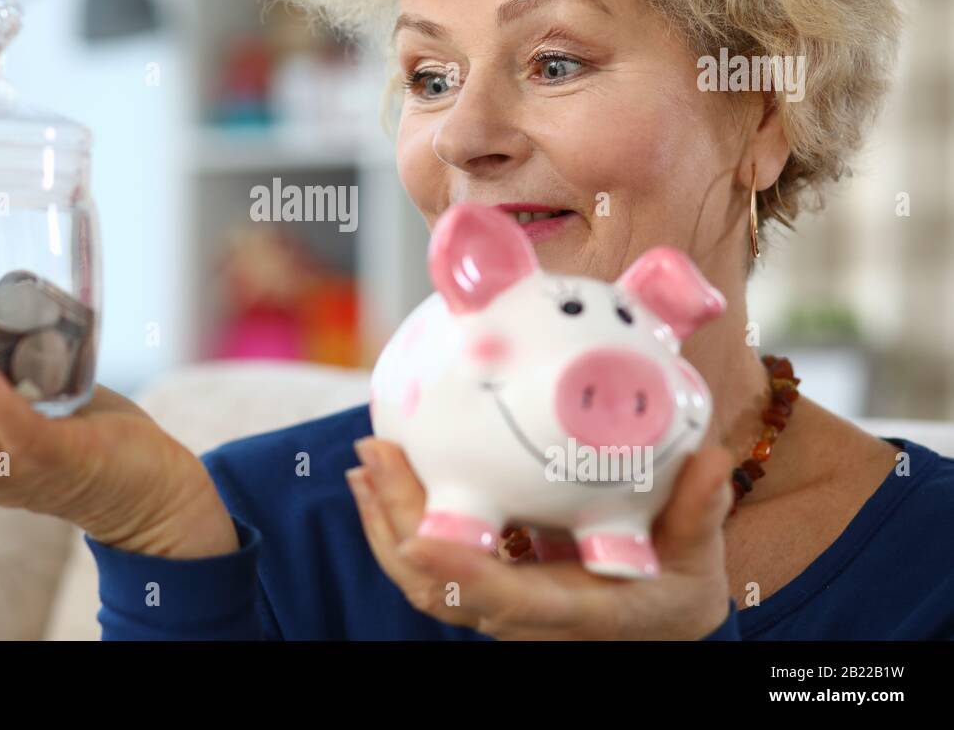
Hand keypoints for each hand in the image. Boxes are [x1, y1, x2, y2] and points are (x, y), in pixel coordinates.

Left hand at [348, 437, 733, 638]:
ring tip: (364, 464)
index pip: (507, 599)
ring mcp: (499, 605)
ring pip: (424, 580)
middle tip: (373, 458)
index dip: (461, 570)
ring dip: (384, 523)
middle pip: (443, 587)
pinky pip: (431, 564)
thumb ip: (701, 511)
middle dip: (398, 525)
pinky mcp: (487, 584)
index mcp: (577, 612)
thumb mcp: (700, 553)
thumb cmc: (679, 582)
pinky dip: (398, 522)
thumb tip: (713, 461)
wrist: (661, 616)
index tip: (419, 536)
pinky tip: (381, 477)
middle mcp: (525, 619)